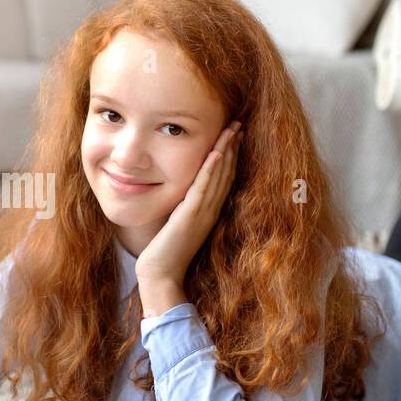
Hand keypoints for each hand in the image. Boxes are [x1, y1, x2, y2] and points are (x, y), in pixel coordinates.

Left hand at [136, 120, 243, 289]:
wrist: (161, 275)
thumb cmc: (164, 253)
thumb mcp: (177, 224)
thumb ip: (183, 209)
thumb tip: (180, 194)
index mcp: (209, 212)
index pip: (224, 179)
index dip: (230, 157)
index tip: (234, 136)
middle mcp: (210, 210)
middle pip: (227, 173)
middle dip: (233, 147)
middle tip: (239, 125)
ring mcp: (203, 213)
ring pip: (219, 176)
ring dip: (226, 151)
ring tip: (233, 130)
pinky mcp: (191, 216)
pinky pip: (204, 188)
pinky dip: (211, 169)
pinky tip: (217, 152)